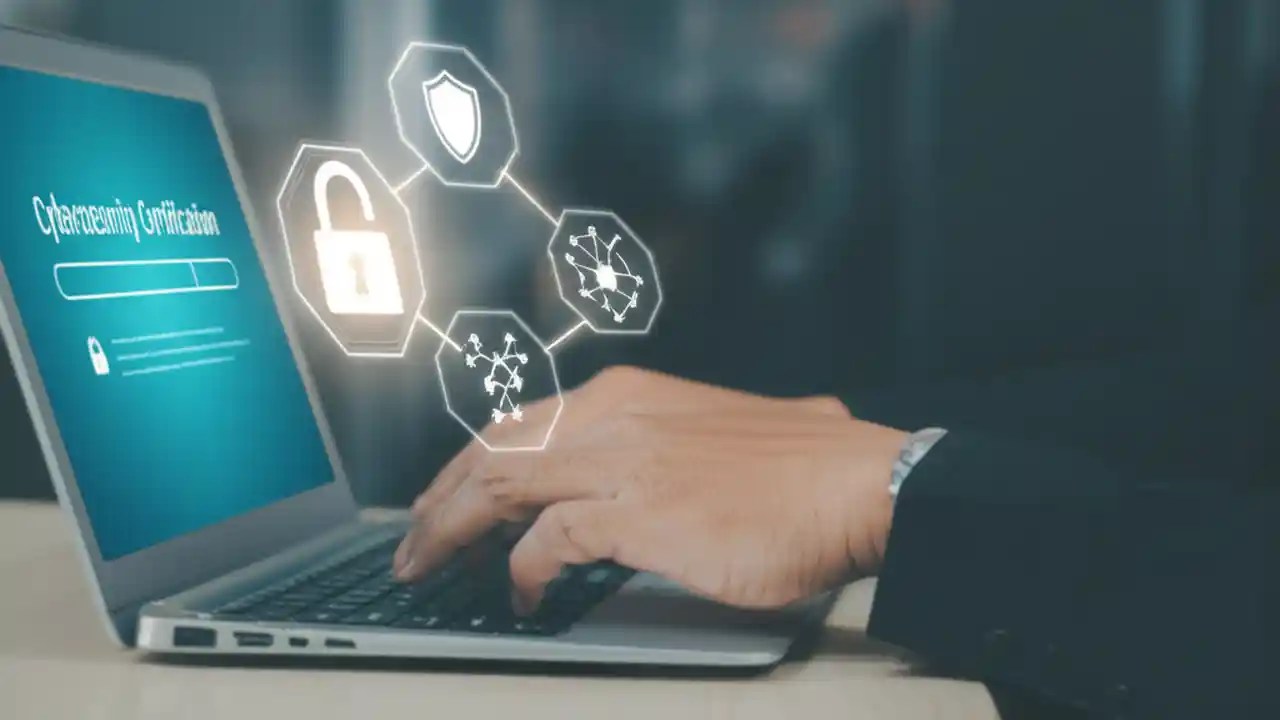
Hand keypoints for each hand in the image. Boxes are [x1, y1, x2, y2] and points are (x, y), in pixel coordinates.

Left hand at [395, 366, 905, 611]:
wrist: (857, 482)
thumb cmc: (801, 468)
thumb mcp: (713, 435)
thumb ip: (663, 448)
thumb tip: (645, 480)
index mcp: (628, 395)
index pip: (518, 423)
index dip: (469, 464)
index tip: (446, 496)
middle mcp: (613, 417)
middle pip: (492, 451)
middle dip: (439, 499)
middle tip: (414, 539)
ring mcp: (622, 461)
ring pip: (500, 487)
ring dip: (453, 533)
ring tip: (428, 568)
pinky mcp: (638, 512)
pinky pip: (548, 541)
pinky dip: (522, 572)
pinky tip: (522, 596)